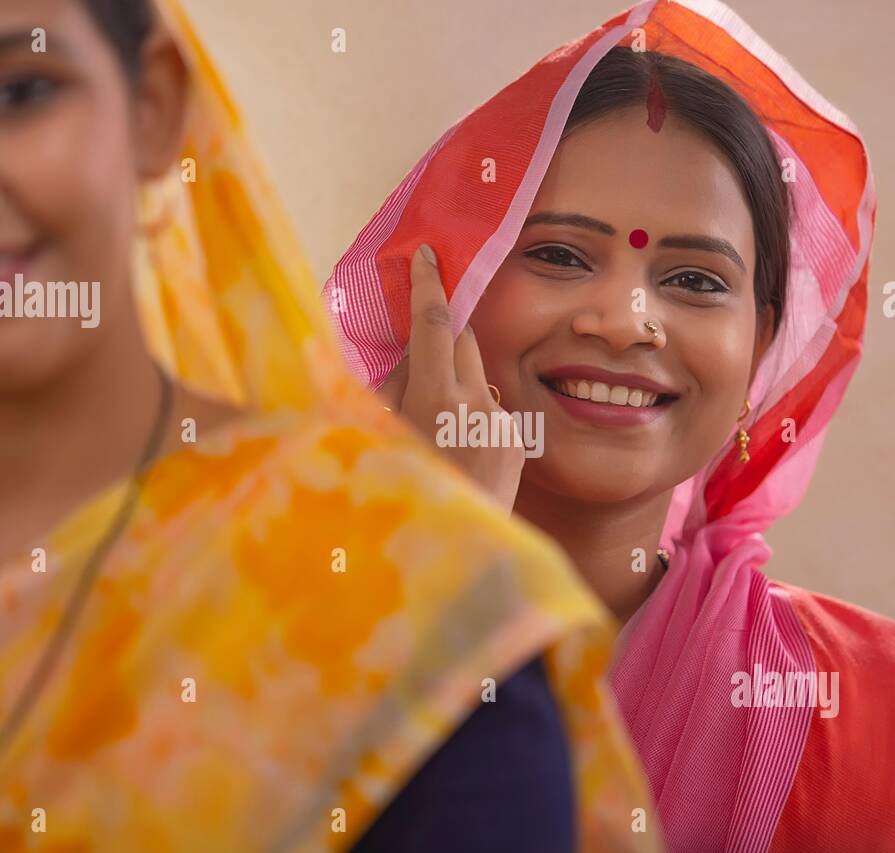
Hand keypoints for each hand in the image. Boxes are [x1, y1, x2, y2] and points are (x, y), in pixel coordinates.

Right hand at [376, 245, 523, 510]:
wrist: (456, 556)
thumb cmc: (399, 498)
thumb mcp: (376, 438)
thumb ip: (389, 388)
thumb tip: (411, 353)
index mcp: (435, 400)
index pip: (434, 323)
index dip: (429, 283)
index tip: (428, 254)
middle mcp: (476, 404)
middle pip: (463, 340)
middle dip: (443, 332)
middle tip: (421, 340)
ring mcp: (502, 423)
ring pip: (474, 377)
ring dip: (453, 382)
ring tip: (432, 425)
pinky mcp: (519, 442)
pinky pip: (489, 410)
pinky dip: (469, 416)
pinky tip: (455, 452)